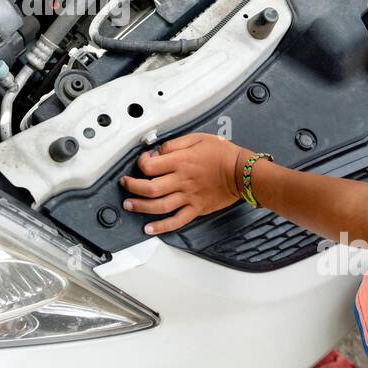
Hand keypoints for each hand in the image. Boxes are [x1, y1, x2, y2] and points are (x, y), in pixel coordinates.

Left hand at [120, 133, 248, 234]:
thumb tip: (157, 151)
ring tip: (129, 205)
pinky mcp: (196, 209)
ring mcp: (189, 197)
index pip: (150, 166)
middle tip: (125, 184)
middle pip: (150, 188)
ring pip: (159, 206)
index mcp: (181, 162)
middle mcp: (182, 181)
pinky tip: (149, 229)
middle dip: (132, 187)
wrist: (242, 172)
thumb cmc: (222, 154)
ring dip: (141, 206)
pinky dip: (162, 227)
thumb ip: (174, 144)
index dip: (140, 163)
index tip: (141, 162)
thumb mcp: (197, 138)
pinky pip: (177, 220)